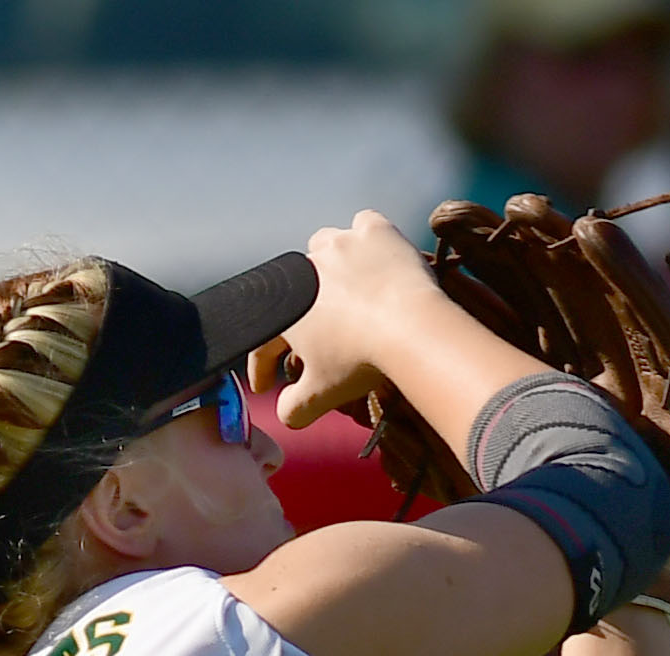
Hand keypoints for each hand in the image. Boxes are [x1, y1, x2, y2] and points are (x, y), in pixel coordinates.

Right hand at [256, 212, 440, 433]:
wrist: (408, 326)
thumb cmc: (358, 361)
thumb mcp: (320, 395)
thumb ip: (293, 409)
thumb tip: (284, 414)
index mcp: (286, 310)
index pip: (263, 343)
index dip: (261, 368)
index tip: (266, 384)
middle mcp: (306, 268)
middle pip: (294, 292)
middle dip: (300, 316)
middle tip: (315, 337)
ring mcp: (340, 243)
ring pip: (323, 247)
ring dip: (326, 266)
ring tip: (340, 286)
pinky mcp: (374, 230)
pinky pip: (363, 225)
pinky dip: (364, 240)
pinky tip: (370, 254)